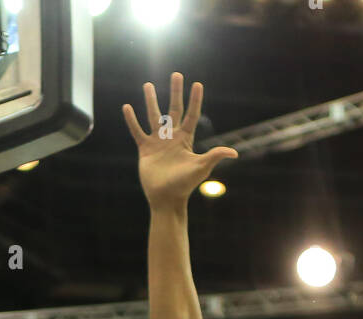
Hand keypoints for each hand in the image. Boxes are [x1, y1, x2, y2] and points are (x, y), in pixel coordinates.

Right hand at [123, 72, 237, 209]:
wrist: (166, 199)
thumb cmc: (185, 185)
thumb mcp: (201, 168)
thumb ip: (215, 156)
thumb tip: (234, 153)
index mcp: (186, 139)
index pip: (191, 115)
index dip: (195, 100)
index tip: (197, 84)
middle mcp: (172, 137)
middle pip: (174, 109)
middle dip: (175, 92)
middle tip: (176, 74)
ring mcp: (158, 142)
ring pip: (153, 116)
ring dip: (151, 100)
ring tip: (148, 85)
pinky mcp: (145, 149)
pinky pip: (137, 131)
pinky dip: (132, 120)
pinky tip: (127, 107)